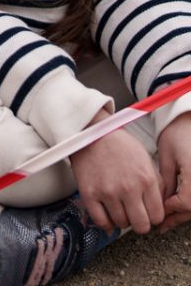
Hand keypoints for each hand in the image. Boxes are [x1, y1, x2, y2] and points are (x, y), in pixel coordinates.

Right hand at [70, 110, 164, 233]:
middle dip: (139, 222)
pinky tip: (107, 214)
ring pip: (121, 224)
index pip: (157, 217)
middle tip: (133, 214)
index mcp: (146, 180)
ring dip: (121, 219)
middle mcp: (128, 188)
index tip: (146, 212)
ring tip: (118, 207)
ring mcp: (107, 191)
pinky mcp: (89, 192)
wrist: (91, 131)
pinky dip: (105, 223)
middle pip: (141, 226)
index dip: (152, 217)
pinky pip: (101, 221)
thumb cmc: (119, 144)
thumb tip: (159, 208)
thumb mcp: (146, 160)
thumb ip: (156, 185)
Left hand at [156, 113, 190, 232]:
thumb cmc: (178, 134)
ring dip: (185, 213)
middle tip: (161, 225)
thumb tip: (161, 203)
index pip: (185, 203)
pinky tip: (180, 207)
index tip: (156, 214)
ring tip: (168, 219)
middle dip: (178, 217)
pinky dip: (190, 204)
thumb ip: (166, 181)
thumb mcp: (167, 157)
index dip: (170, 210)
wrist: (190, 120)